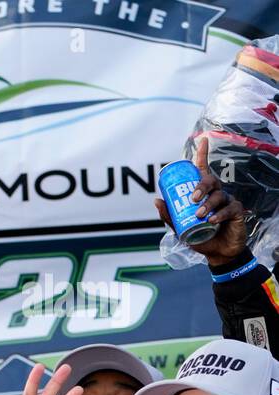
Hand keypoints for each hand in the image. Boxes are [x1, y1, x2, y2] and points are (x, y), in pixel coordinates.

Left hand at [154, 136, 247, 266]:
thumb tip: (156, 200)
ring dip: (208, 204)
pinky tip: (212, 220)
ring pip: (219, 195)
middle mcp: (215, 193)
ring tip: (200, 215)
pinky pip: (229, 208)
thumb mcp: (179, 228)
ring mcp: (227, 201)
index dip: (203, 154)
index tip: (202, 140)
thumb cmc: (199, 237)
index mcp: (202, 192)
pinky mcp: (237, 212)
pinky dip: (219, 214)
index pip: (202, 170)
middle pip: (210, 180)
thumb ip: (169, 215)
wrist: (217, 254)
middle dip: (201, 187)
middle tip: (192, 199)